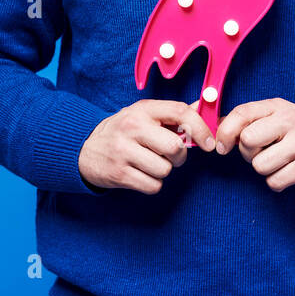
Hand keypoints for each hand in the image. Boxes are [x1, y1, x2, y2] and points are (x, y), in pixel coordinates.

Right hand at [78, 99, 216, 193]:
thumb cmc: (125, 131)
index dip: (200, 128)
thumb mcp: (145, 115)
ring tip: (149, 163)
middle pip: (174, 147)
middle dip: (178, 156)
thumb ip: (175, 114)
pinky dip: (152, 184)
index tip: (208, 143)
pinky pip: (153, 186)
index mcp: (143, 109)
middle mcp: (132, 127)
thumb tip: (208, 109)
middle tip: (169, 155)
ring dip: (163, 171)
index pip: (180, 112)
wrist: (86, 149)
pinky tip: (141, 174)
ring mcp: (123, 151)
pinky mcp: (119, 173)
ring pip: (165, 169)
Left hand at [213, 98, 294, 190]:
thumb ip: (254, 118)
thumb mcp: (283, 113)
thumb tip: (218, 124)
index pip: (242, 113)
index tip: (222, 146)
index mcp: (279, 107)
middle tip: (261, 152)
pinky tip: (287, 172)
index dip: (225, 132)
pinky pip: (275, 182)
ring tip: (278, 162)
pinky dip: (276, 181)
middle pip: (247, 141)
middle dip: (247, 153)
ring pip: (259, 165)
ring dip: (264, 169)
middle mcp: (289, 122)